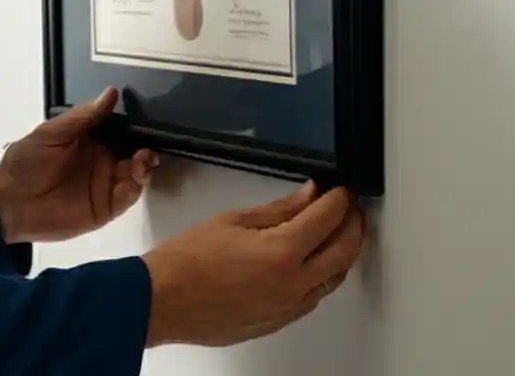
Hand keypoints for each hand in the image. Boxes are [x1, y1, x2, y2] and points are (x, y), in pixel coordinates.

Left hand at [0, 87, 157, 243]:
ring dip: (144, 166)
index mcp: (90, 139)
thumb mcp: (51, 133)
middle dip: (146, 147)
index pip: (120, 129)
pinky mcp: (107, 207)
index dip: (134, 125)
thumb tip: (110, 93)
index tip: (145, 121)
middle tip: (148, 145)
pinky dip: (135, 188)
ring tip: (141, 160)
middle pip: (134, 151)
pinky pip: (128, 196)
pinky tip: (133, 180)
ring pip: (136, 173)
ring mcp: (106, 183)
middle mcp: (103, 159)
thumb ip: (82, 117)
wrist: (11, 203)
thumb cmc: (27, 162)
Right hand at [141, 181, 365, 347]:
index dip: (338, 200)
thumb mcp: (232, 220)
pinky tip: (313, 264)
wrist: (162, 301)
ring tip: (336, 234)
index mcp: (281, 252)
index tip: (339, 191)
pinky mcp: (279, 322)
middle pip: (343, 251)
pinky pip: (314, 298)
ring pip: (334, 278)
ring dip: (342, 253)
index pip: (327, 219)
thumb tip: (307, 196)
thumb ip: (277, 209)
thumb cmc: (187, 261)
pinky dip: (322, 277)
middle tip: (349, 210)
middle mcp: (293, 283)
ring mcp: (289, 307)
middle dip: (352, 226)